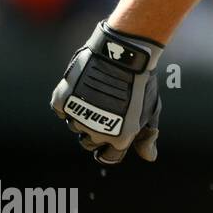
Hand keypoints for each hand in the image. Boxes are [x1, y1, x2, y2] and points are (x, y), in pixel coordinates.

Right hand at [50, 21, 163, 164]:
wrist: (124, 54)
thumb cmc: (142, 83)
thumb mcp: (150, 110)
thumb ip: (147, 136)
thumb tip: (149, 157)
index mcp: (120, 138)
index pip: (108, 158)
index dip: (111, 149)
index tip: (112, 139)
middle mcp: (96, 132)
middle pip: (89, 143)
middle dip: (96, 132)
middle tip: (107, 110)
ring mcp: (78, 117)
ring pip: (74, 126)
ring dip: (83, 116)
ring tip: (98, 95)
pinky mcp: (63, 101)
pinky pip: (61, 110)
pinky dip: (69, 103)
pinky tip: (82, 89)